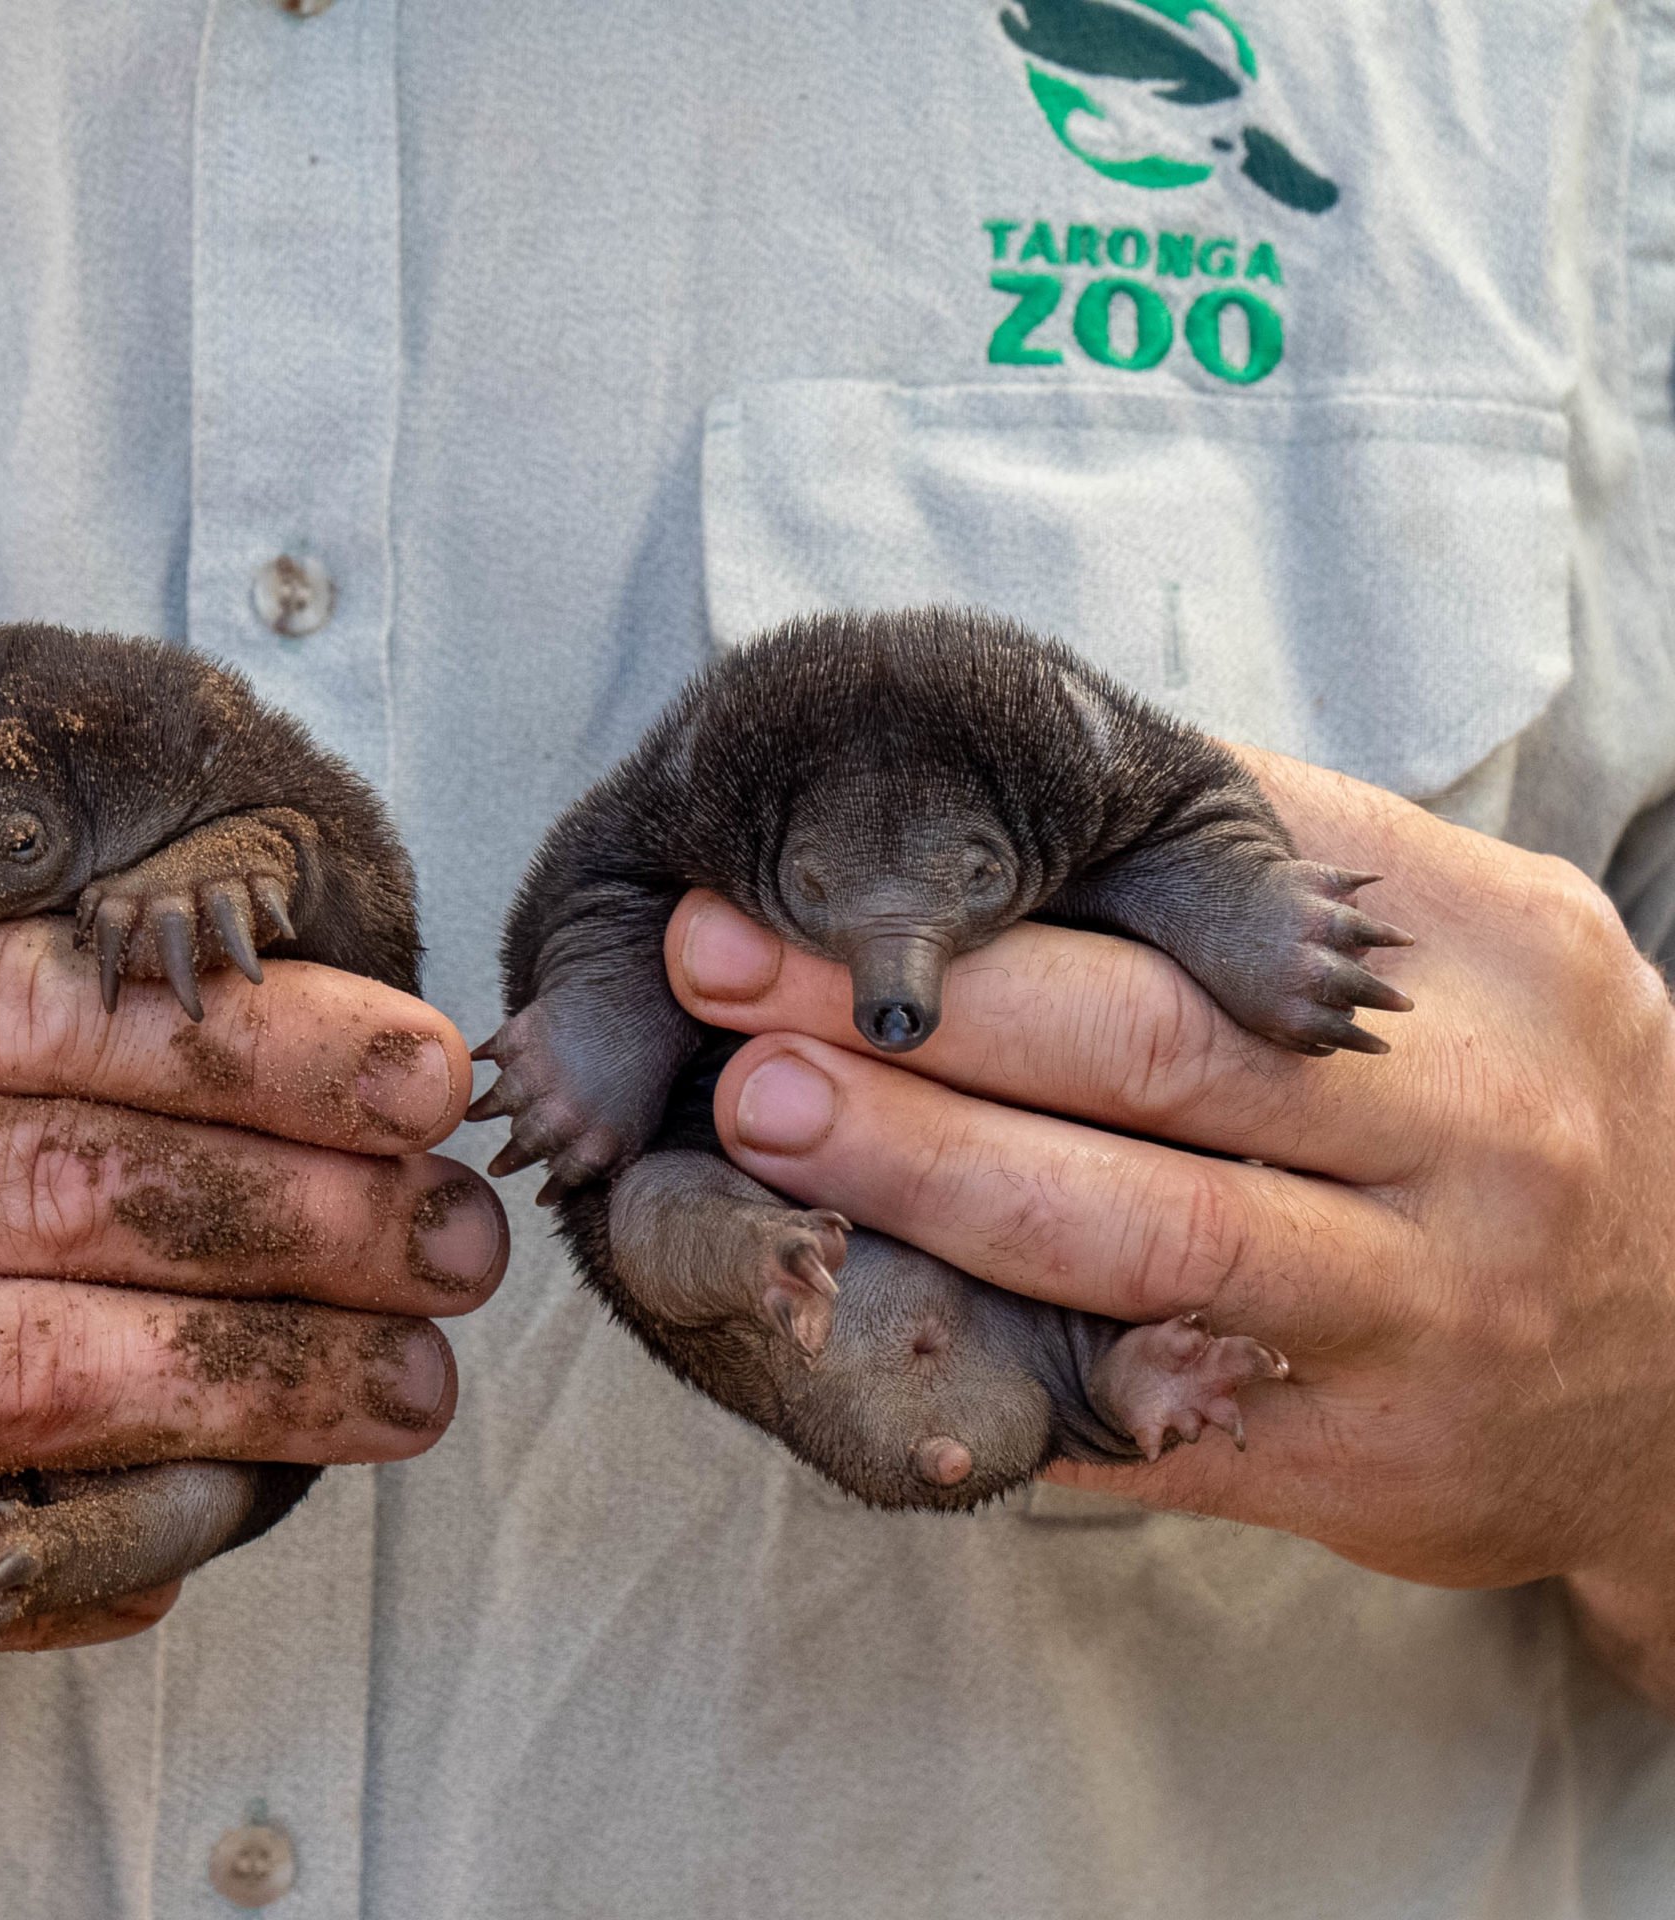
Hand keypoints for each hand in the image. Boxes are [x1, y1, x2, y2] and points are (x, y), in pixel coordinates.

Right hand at [0, 892, 497, 1738]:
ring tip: (396, 1391)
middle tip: (461, 1239)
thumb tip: (131, 1047)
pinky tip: (191, 1549)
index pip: (42, 1007)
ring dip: (239, 1388)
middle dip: (300, 1217)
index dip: (258, 1037)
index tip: (416, 1066)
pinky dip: (58, 1561)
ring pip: (5, 1376)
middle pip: (61, 1189)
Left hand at [666, 745, 1674, 1707]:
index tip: (820, 857)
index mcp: (1489, 955)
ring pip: (1139, 1235)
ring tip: (760, 1116)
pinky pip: (1141, 1409)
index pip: (1219, 879)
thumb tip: (1012, 773)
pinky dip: (989, 1353)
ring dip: (925, 1172)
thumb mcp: (1466, 949)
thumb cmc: (1518, 1107)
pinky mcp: (1357, 1457)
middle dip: (920, 1010)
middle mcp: (1479, 1128)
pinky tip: (848, 1304)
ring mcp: (1423, 1308)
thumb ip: (1262, 865)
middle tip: (725, 969)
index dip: (998, 873)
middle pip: (1157, 1052)